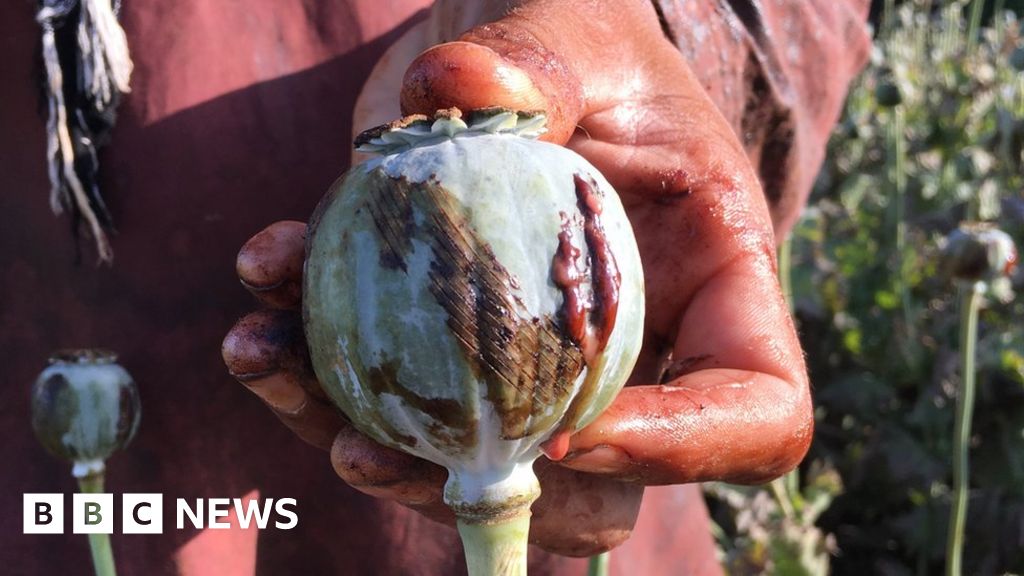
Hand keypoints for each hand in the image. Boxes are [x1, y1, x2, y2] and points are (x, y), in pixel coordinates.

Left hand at [223, 0, 811, 555]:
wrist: (515, 58)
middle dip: (484, 489)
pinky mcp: (461, 357)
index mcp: (716, 287)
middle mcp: (639, 352)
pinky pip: (399, 405)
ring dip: (359, 440)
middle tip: (367, 451)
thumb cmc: (585, 42)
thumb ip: (533, 60)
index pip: (752, 414)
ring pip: (479, 465)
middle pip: (599, 487)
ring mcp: (546, 367)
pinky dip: (314, 371)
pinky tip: (259, 295)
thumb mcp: (576, 34)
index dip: (678, 448)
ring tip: (262, 354)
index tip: (567, 428)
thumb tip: (453, 84)